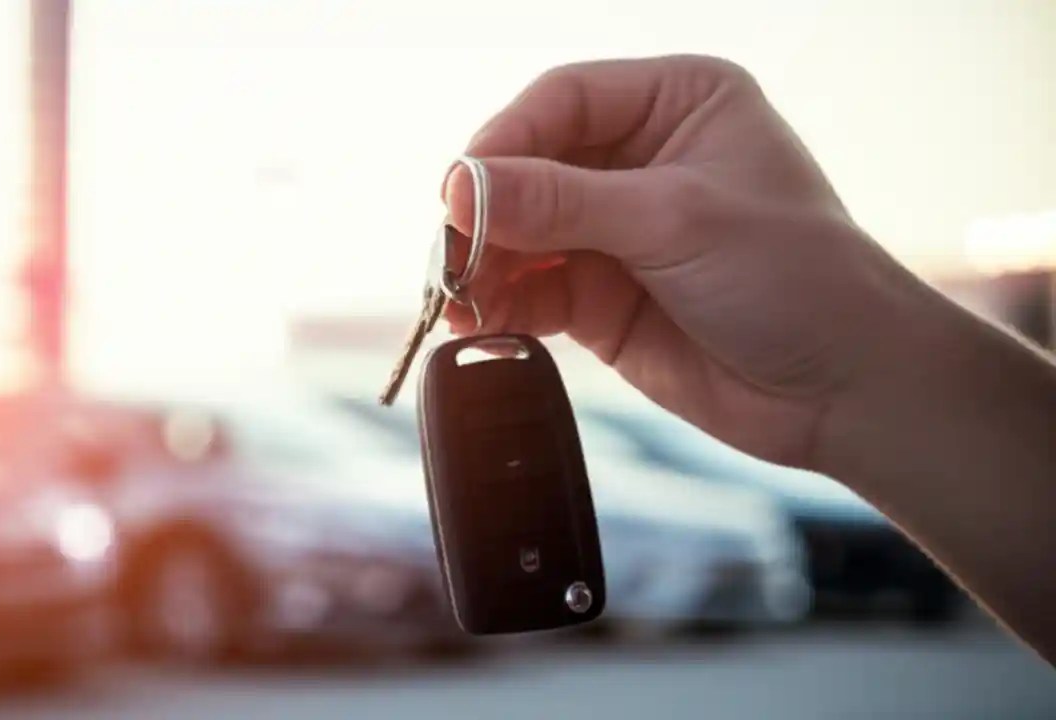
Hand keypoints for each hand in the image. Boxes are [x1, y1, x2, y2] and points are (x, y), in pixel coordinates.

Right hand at [443, 56, 925, 469]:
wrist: (846, 388)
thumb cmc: (796, 276)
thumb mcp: (675, 219)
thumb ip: (561, 203)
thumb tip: (459, 189)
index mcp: (677, 102)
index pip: (563, 100)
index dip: (505, 141)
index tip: (459, 192)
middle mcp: (642, 158)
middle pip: (530, 167)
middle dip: (487, 213)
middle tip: (448, 255)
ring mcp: (618, 231)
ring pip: (522, 233)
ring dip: (484, 265)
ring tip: (458, 299)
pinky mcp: (603, 297)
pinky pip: (533, 289)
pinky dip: (502, 304)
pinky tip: (480, 322)